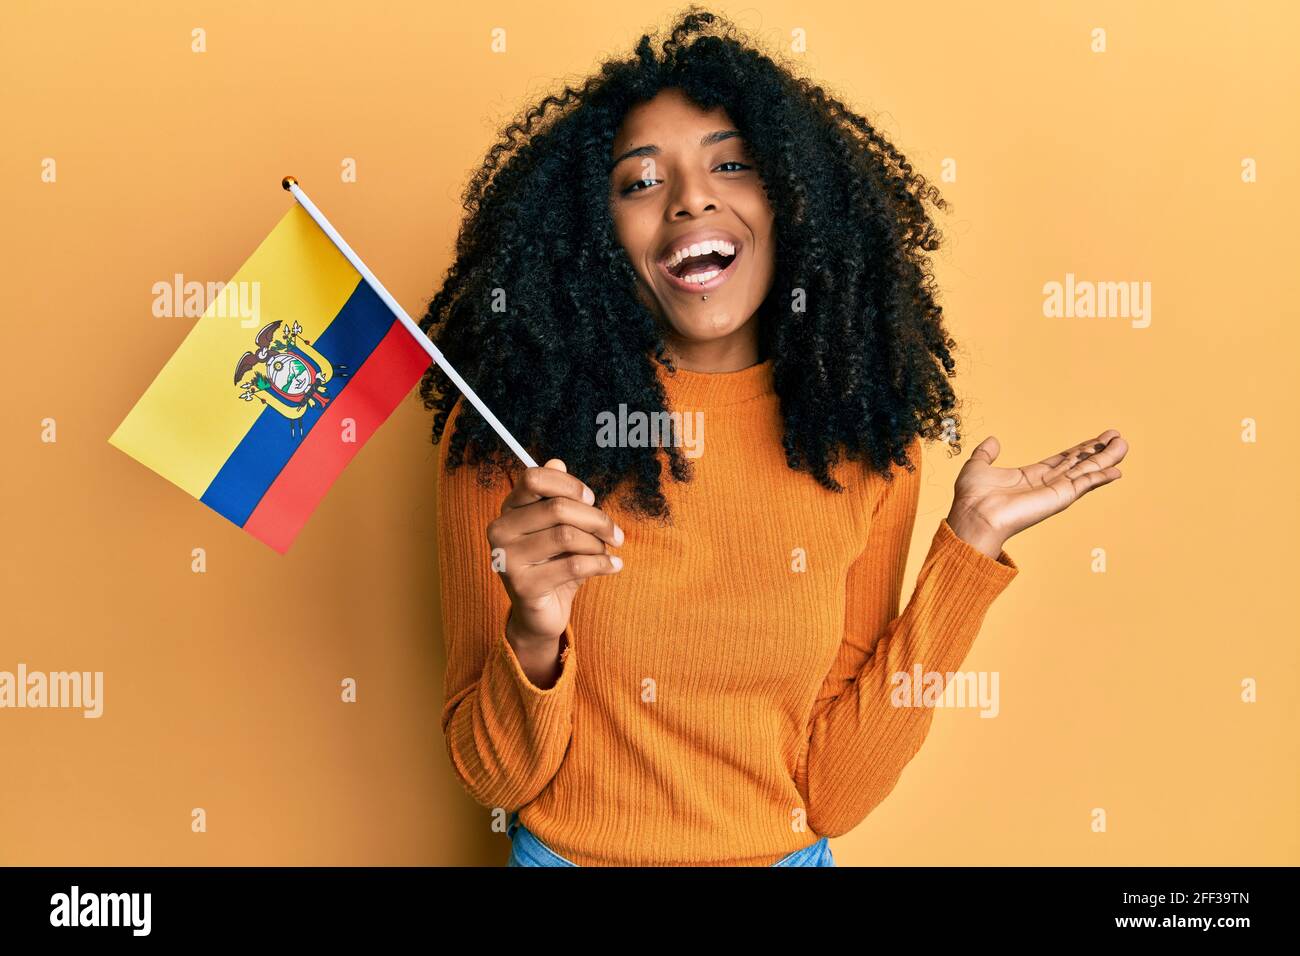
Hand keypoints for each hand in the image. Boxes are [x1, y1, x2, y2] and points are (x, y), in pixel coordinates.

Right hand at [486, 458, 623, 644]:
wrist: (541, 613)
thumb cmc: (554, 563)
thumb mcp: (559, 528)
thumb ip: (558, 496)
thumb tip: (557, 462)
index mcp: (509, 510)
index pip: (534, 478)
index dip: (569, 485)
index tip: (591, 499)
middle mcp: (500, 530)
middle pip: (558, 508)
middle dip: (596, 519)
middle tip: (616, 534)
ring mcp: (508, 559)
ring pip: (566, 535)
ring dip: (597, 544)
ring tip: (607, 552)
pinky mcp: (523, 586)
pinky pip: (573, 566)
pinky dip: (602, 564)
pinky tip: (614, 566)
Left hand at [945, 430, 1128, 556]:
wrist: (974, 516)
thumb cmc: (971, 498)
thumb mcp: (977, 467)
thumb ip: (986, 454)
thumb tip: (993, 440)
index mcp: (1029, 477)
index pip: (1061, 460)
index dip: (1079, 449)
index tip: (1097, 440)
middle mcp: (1045, 485)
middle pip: (1078, 464)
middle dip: (1097, 451)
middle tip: (1117, 437)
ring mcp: (1054, 491)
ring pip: (1085, 471)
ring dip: (1105, 458)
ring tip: (1123, 445)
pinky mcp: (1058, 497)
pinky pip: (1083, 484)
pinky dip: (1100, 477)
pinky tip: (1117, 470)